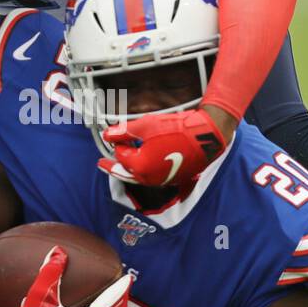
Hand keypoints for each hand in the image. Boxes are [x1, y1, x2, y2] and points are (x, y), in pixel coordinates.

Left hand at [96, 107, 229, 186]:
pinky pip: (153, 177)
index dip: (118, 144)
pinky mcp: (173, 180)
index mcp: (139, 166)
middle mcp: (149, 178)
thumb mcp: (145, 126)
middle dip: (114, 168)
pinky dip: (145, 171)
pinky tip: (144, 163)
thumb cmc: (176, 130)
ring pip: (139, 177)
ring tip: (121, 166)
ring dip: (130, 170)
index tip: (117, 136)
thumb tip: (107, 134)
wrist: (205, 137)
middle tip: (102, 166)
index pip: (121, 156)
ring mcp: (162, 181)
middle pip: (126, 173)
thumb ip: (123, 132)